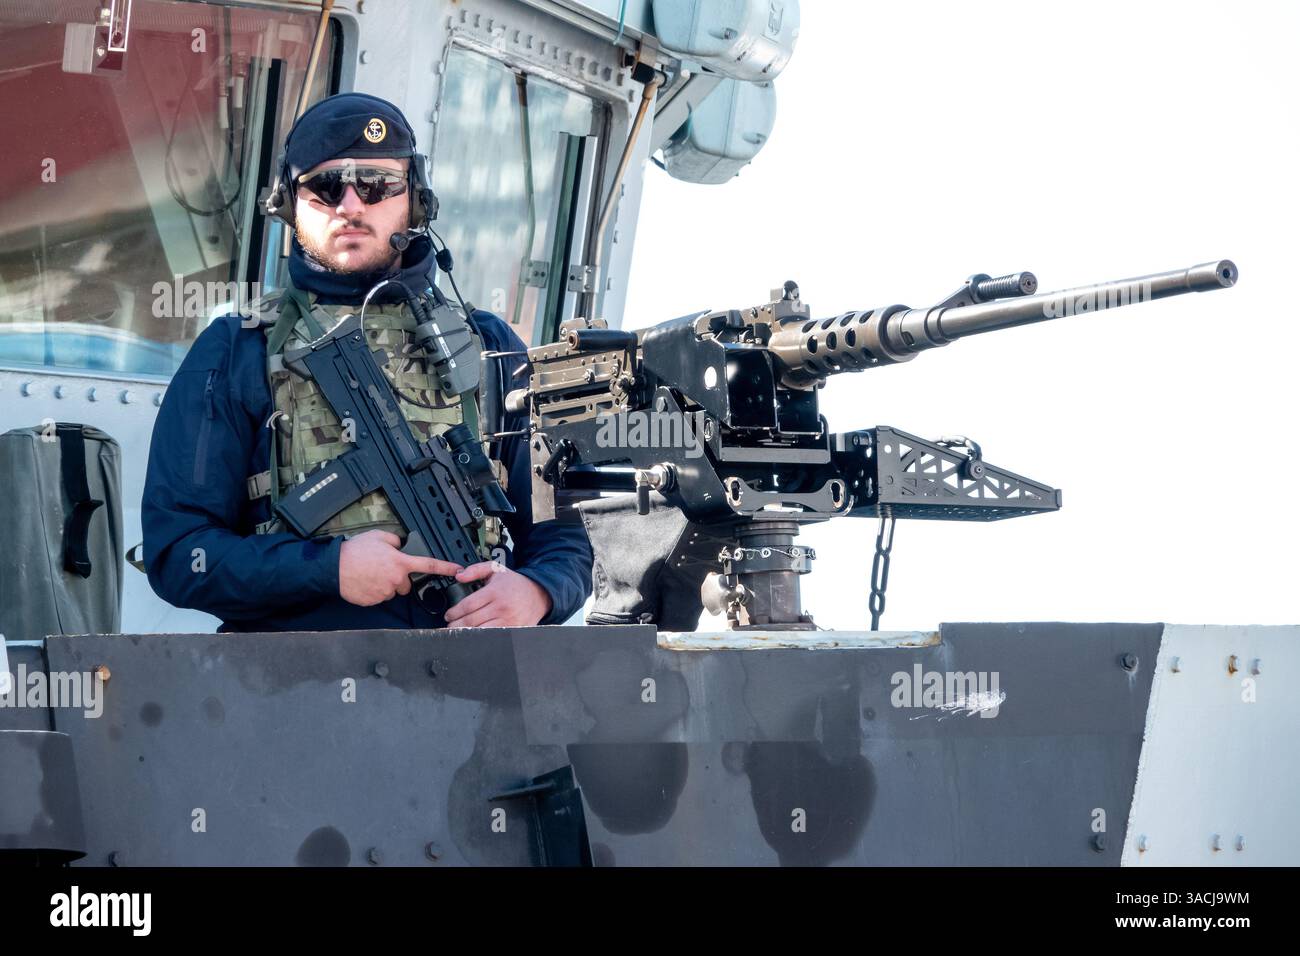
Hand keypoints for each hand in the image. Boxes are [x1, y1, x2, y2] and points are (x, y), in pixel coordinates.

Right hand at [339, 530, 463, 606]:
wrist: (334, 568)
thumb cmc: (355, 551)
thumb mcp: (378, 536)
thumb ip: (395, 541)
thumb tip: (400, 546)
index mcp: (400, 562)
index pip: (428, 564)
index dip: (445, 567)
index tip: (458, 570)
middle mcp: (396, 579)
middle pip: (406, 583)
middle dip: (398, 577)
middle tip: (382, 568)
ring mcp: (385, 592)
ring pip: (393, 590)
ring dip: (386, 584)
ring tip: (370, 574)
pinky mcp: (375, 601)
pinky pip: (380, 597)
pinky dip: (375, 591)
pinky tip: (365, 582)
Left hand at [443, 560, 552, 627]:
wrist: (539, 594)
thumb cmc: (515, 583)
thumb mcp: (496, 569)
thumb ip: (476, 570)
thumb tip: (459, 575)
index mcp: (495, 592)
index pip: (468, 605)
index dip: (454, 612)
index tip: (449, 615)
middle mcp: (501, 607)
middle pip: (471, 620)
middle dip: (455, 625)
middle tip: (449, 625)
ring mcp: (508, 620)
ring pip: (480, 630)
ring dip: (465, 633)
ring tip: (457, 632)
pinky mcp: (513, 630)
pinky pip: (492, 636)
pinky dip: (480, 637)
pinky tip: (473, 635)